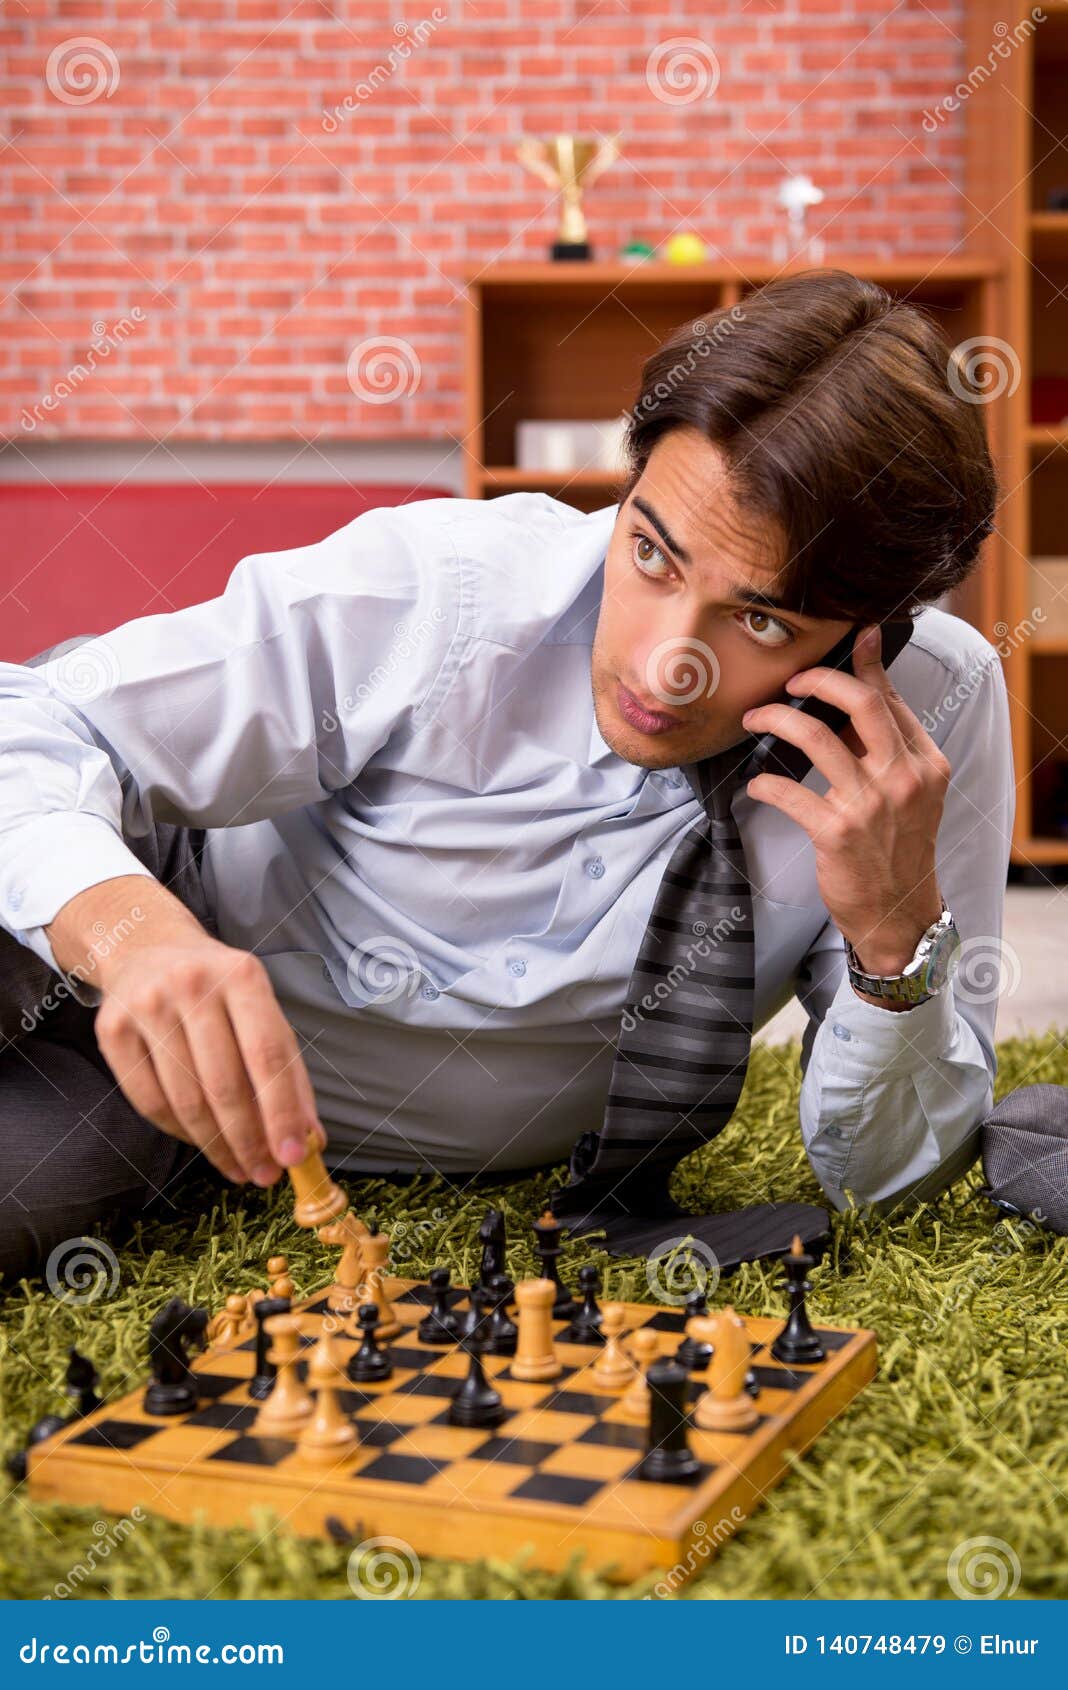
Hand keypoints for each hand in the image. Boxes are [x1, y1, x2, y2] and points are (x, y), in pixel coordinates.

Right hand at [87, 912, 325, 1186]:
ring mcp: (147, 1005)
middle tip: (265, 1175)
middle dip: (249, 1141)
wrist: (148, 947)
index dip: (281, 1112)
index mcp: (242, 975)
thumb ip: (289, 1074)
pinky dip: (180, 1132)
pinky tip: (202, 1142)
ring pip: (185, 1100)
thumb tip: (310, 1141)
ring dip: (216, 1146)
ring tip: (239, 1168)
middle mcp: (192, 984)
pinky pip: (149, 1101)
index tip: (294, 1157)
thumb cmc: (220, 990)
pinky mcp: (112, 1028)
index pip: (267, 1055)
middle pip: (224, 1085)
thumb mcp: (264, 1012)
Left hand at [741, 623, 948, 979]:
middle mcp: (903, 778)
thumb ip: (889, 748)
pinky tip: (756, 786)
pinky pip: (788, 792)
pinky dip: (764, 785)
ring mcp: (870, 805)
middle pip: (860, 704)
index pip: (890, 700)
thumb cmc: (898, 849)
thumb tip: (857, 697)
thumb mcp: (911, 794)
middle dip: (818, 681)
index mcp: (925, 763)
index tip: (853, 638)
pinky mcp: (837, 833)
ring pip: (816, 738)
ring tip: (756, 720)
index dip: (866, 665)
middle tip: (790, 683)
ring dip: (776, 721)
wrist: (898, 912)